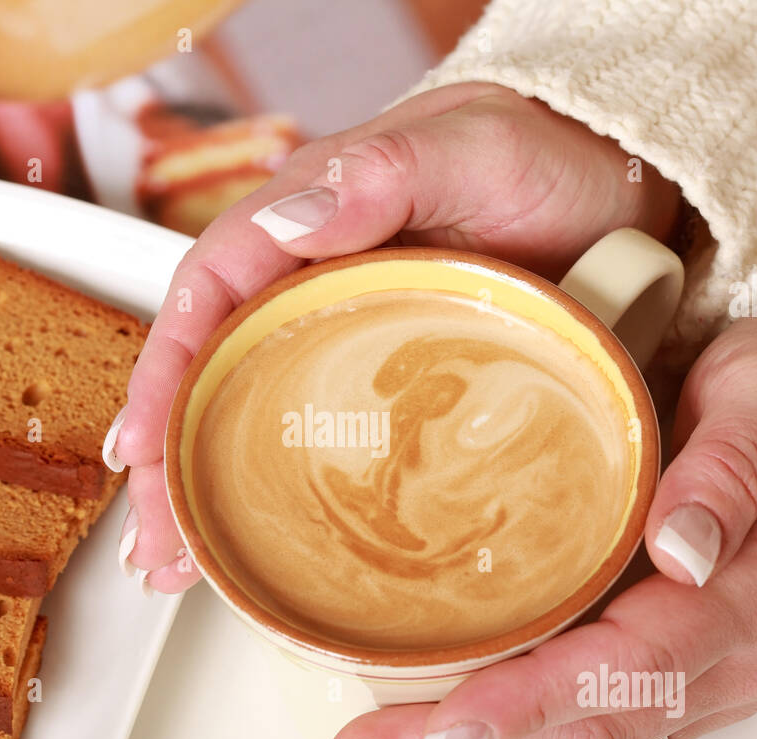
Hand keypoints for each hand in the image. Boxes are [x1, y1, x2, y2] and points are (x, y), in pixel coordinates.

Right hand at [106, 81, 680, 590]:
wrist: (613, 187)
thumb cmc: (543, 157)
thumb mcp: (475, 151)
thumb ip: (389, 174)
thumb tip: (291, 220)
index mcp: (310, 215)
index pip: (208, 292)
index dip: (165, 371)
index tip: (143, 446)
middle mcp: (309, 279)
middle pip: (209, 370)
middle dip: (168, 460)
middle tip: (158, 545)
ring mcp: (344, 333)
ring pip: (249, 410)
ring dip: (206, 490)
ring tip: (182, 568)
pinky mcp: (386, 377)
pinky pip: (317, 433)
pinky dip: (277, 490)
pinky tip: (260, 545)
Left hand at [323, 316, 756, 738]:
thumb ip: (728, 467)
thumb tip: (683, 546)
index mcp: (743, 601)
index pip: (620, 674)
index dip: (521, 707)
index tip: (436, 728)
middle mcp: (724, 664)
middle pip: (583, 738)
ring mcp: (702, 682)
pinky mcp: (679, 677)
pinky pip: (596, 738)